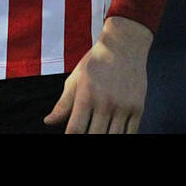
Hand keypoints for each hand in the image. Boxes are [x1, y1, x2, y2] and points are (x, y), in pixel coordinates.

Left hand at [45, 16, 152, 132]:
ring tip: (98, 132)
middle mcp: (105, 102)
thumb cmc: (96, 62)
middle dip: (88, 139)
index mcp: (86, 95)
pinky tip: (113, 133)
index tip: (70, 137)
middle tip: (85, 132)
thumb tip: (48, 122)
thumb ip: (63, 103)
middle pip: (94, 136)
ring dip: (105, 138)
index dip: (71, 138)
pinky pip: (130, 133)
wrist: (124, 45)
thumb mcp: (76, 79)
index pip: (75, 129)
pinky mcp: (138, 108)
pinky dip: (121, 137)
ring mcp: (123, 106)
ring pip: (113, 137)